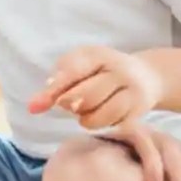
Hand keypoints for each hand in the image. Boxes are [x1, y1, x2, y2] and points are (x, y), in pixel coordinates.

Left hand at [28, 46, 162, 129]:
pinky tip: (98, 116)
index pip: (74, 70)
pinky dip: (100, 125)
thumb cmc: (101, 70)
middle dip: (70, 104)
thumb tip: (34, 106)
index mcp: (99, 55)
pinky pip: (113, 126)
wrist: (147, 76)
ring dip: (85, 118)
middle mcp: (119, 71)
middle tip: (67, 105)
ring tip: (83, 111)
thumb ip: (55, 84)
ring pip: (101, 115)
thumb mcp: (79, 66)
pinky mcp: (140, 111)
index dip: (55, 88)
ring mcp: (133, 91)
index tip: (37, 104)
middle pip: (88, 95)